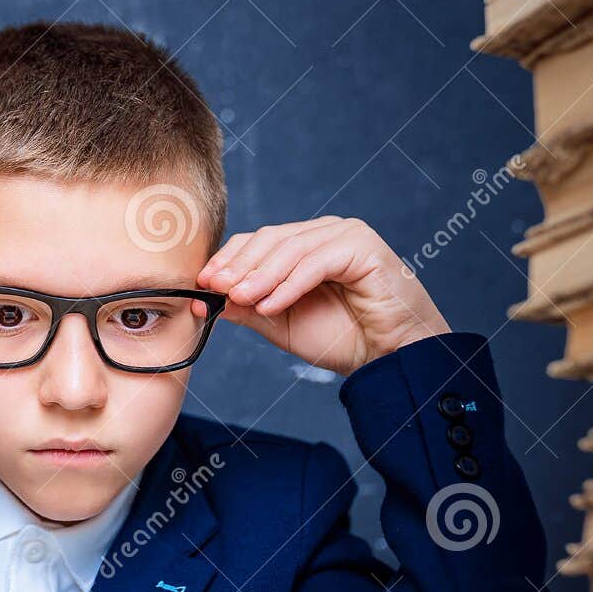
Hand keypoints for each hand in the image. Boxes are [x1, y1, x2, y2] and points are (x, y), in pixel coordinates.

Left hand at [196, 216, 449, 375]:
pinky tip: (270, 305)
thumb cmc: (343, 339)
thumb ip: (248, 307)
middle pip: (271, 238)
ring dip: (260, 275)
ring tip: (238, 298)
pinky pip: (316, 263)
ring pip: (291, 248)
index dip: (229, 259)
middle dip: (238, 264)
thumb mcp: (282, 323)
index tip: (203, 283)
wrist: (389, 359)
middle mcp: (327, 233)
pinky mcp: (363, 248)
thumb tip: (207, 300)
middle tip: (214, 287)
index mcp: (307, 244)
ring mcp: (347, 235)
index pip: (259, 240)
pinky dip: (289, 284)